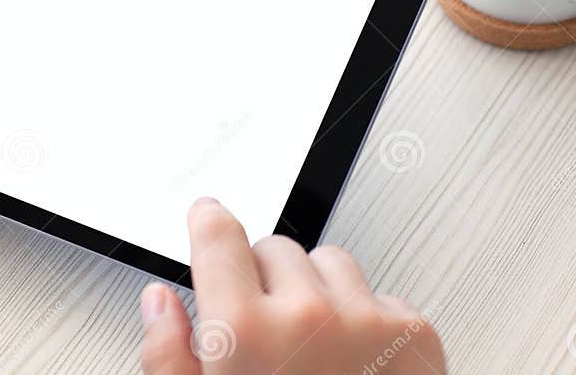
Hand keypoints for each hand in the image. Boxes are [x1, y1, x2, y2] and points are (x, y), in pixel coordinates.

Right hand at [139, 198, 445, 374]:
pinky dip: (364, 316)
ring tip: (311, 347)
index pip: (218, 234)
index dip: (207, 221)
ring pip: (328, 262)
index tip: (208, 216)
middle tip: (262, 327)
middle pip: (273, 247)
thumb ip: (167, 356)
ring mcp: (368, 321)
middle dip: (261, 276)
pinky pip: (379, 293)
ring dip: (315, 290)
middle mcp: (308, 315)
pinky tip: (352, 361)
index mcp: (245, 332)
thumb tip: (159, 302)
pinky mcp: (415, 336)